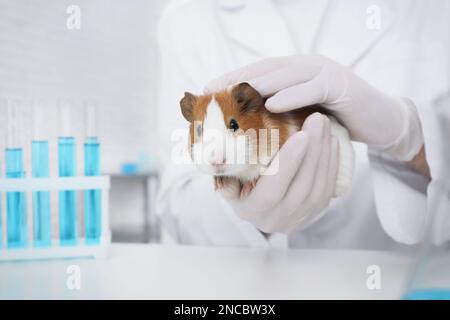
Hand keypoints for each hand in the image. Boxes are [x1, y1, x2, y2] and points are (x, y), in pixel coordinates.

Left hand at [205, 55, 423, 160]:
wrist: (379, 119)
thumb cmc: (336, 120)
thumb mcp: (303, 116)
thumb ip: (280, 116)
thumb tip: (249, 132)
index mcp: (294, 73)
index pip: (258, 71)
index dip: (232, 78)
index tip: (206, 89)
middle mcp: (306, 67)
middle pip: (266, 69)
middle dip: (238, 78)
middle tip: (213, 90)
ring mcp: (324, 72)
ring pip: (286, 74)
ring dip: (259, 84)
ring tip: (235, 94)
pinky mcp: (340, 85)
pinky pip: (313, 88)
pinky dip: (292, 95)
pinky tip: (272, 104)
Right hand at [216, 113, 338, 233]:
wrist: (259, 207)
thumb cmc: (239, 184)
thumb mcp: (227, 180)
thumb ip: (225, 171)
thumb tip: (217, 154)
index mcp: (251, 211)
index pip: (272, 191)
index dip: (288, 164)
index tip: (301, 135)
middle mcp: (275, 220)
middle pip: (300, 188)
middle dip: (312, 152)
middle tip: (317, 119)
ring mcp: (298, 219)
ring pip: (317, 189)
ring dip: (324, 155)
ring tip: (324, 125)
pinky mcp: (315, 213)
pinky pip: (327, 190)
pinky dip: (331, 164)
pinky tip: (331, 141)